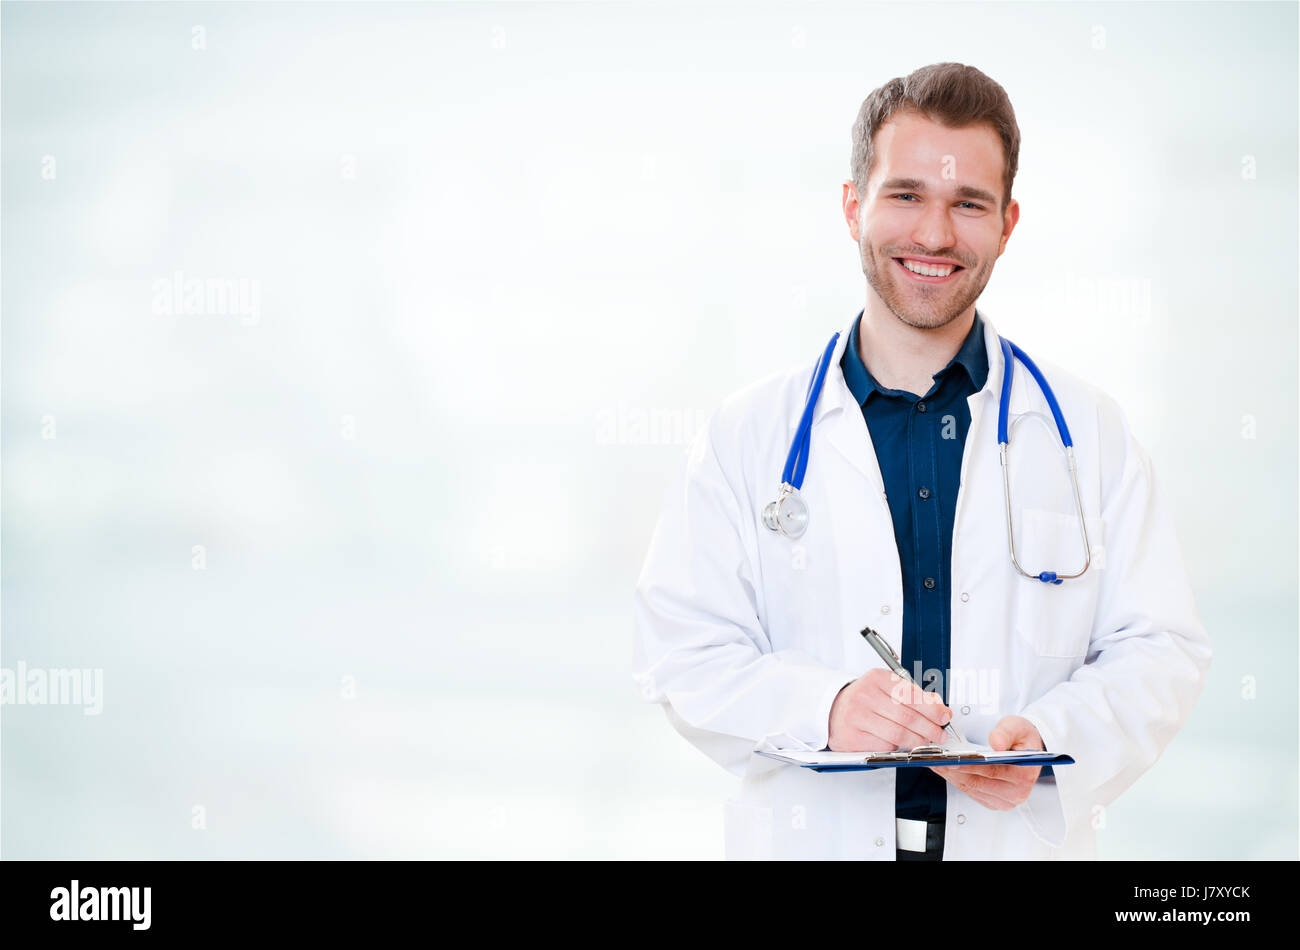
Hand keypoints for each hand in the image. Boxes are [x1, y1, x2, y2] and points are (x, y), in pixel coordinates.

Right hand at [828, 669, 952, 751]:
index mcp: (876, 678)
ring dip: (917, 741)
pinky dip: (897, 748)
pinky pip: (884, 746)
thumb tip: (938, 706)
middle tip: (939, 734)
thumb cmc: (864, 700)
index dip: (932, 708)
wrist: (832, 710)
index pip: (911, 695)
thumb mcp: (886, 688)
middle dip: (930, 728)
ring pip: (898, 734)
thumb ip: (912, 695)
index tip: (944, 716)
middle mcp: (865, 696)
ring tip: (925, 742)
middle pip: (907, 716)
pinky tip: (902, 745)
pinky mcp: (852, 737)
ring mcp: (857, 717)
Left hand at [927, 714, 1043, 810]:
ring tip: (935, 763)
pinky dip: (956, 780)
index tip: (950, 759)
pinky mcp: (994, 802)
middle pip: (977, 782)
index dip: (968, 765)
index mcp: (1024, 775)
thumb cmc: (1022, 738)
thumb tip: (996, 743)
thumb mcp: (1017, 727)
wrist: (1027, 748)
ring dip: (950, 776)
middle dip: (953, 770)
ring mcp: (1005, 800)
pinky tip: (945, 769)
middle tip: (935, 759)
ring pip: (970, 788)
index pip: (990, 771)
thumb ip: (1005, 732)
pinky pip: (970, 792)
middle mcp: (1016, 792)